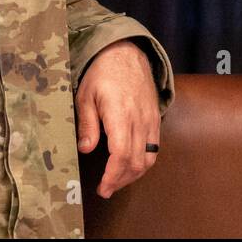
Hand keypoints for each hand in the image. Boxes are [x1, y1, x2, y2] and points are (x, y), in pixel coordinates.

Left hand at [76, 39, 160, 197]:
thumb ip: (88, 124)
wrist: (126, 52)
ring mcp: (150, 119)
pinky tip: (130, 165)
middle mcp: (139, 119)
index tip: (103, 188)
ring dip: (134, 174)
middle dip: (121, 180)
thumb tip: (86, 150)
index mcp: (120, 114)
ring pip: (149, 158)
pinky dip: (144, 162)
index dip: (113, 176)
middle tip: (106, 189)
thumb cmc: (102, 73)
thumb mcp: (85, 96)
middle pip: (137, 161)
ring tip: (117, 180)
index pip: (122, 154)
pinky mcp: (155, 118)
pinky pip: (155, 147)